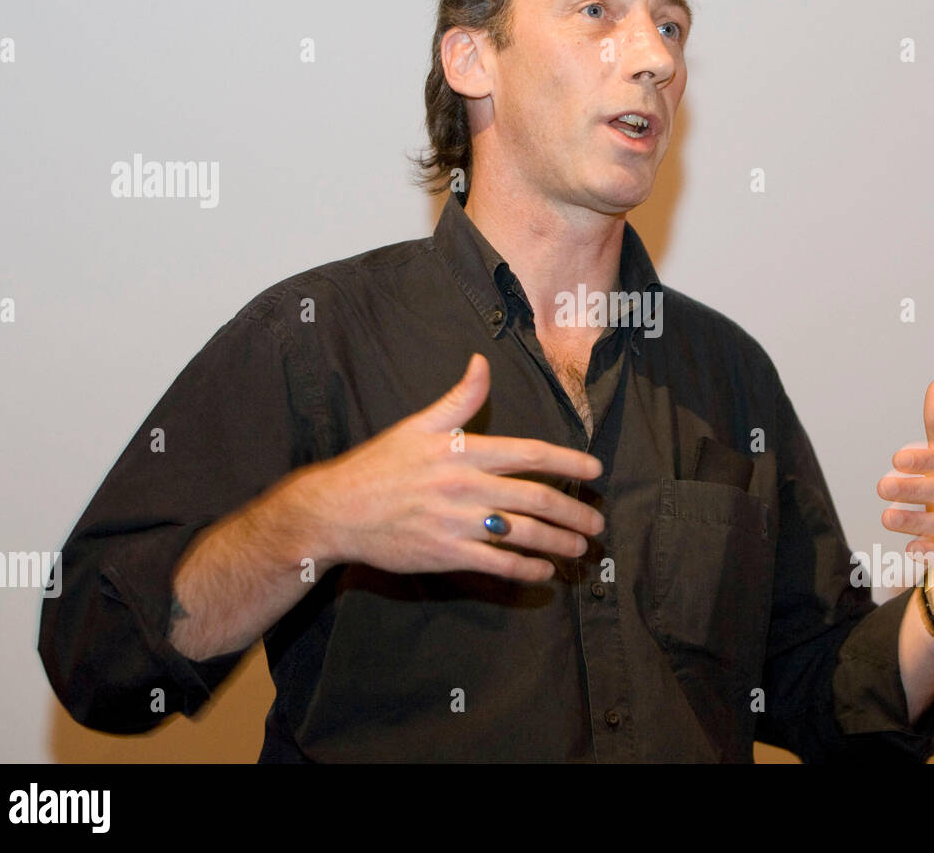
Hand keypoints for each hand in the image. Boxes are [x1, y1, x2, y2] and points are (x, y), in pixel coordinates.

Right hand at [288, 353, 604, 581]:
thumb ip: (459, 398)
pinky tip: (544, 571)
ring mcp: (456, 523)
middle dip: (573, 512)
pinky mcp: (445, 554)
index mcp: (462, 452)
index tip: (594, 471)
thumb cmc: (378, 465)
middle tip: (597, 522)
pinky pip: (496, 564)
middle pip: (535, 498)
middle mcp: (465, 487)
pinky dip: (525, 569)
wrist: (336, 510)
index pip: (528, 454)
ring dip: (558, 542)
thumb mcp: (418, 425)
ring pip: (522, 534)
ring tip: (579, 547)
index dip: (567, 462)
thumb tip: (481, 362)